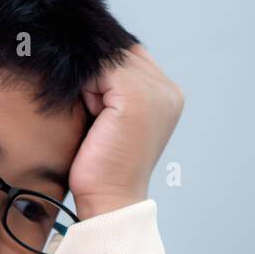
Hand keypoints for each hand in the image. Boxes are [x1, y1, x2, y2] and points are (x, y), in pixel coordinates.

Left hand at [67, 43, 184, 220]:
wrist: (110, 200)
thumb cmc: (105, 166)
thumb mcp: (115, 118)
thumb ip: (115, 87)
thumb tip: (90, 55)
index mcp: (169, 95)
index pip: (131, 57)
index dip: (104, 71)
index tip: (90, 95)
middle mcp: (168, 90)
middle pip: (121, 54)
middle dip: (96, 73)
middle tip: (90, 106)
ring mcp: (155, 92)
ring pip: (108, 61)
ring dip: (90, 82)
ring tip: (91, 114)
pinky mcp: (134, 97)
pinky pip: (99, 71)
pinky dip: (86, 88)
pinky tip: (87, 113)